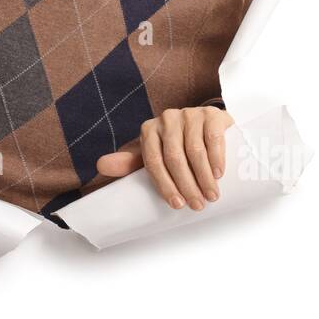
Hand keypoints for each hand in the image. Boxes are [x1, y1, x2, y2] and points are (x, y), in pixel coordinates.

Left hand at [96, 106, 234, 210]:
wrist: (206, 124)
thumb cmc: (177, 145)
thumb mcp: (154, 153)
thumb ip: (130, 163)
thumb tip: (100, 165)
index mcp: (149, 130)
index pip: (152, 162)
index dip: (165, 185)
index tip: (177, 205)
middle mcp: (167, 118)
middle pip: (174, 158)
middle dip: (186, 185)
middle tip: (197, 205)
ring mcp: (190, 114)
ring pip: (195, 150)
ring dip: (204, 177)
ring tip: (211, 196)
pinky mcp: (211, 114)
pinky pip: (213, 138)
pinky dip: (216, 159)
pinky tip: (219, 174)